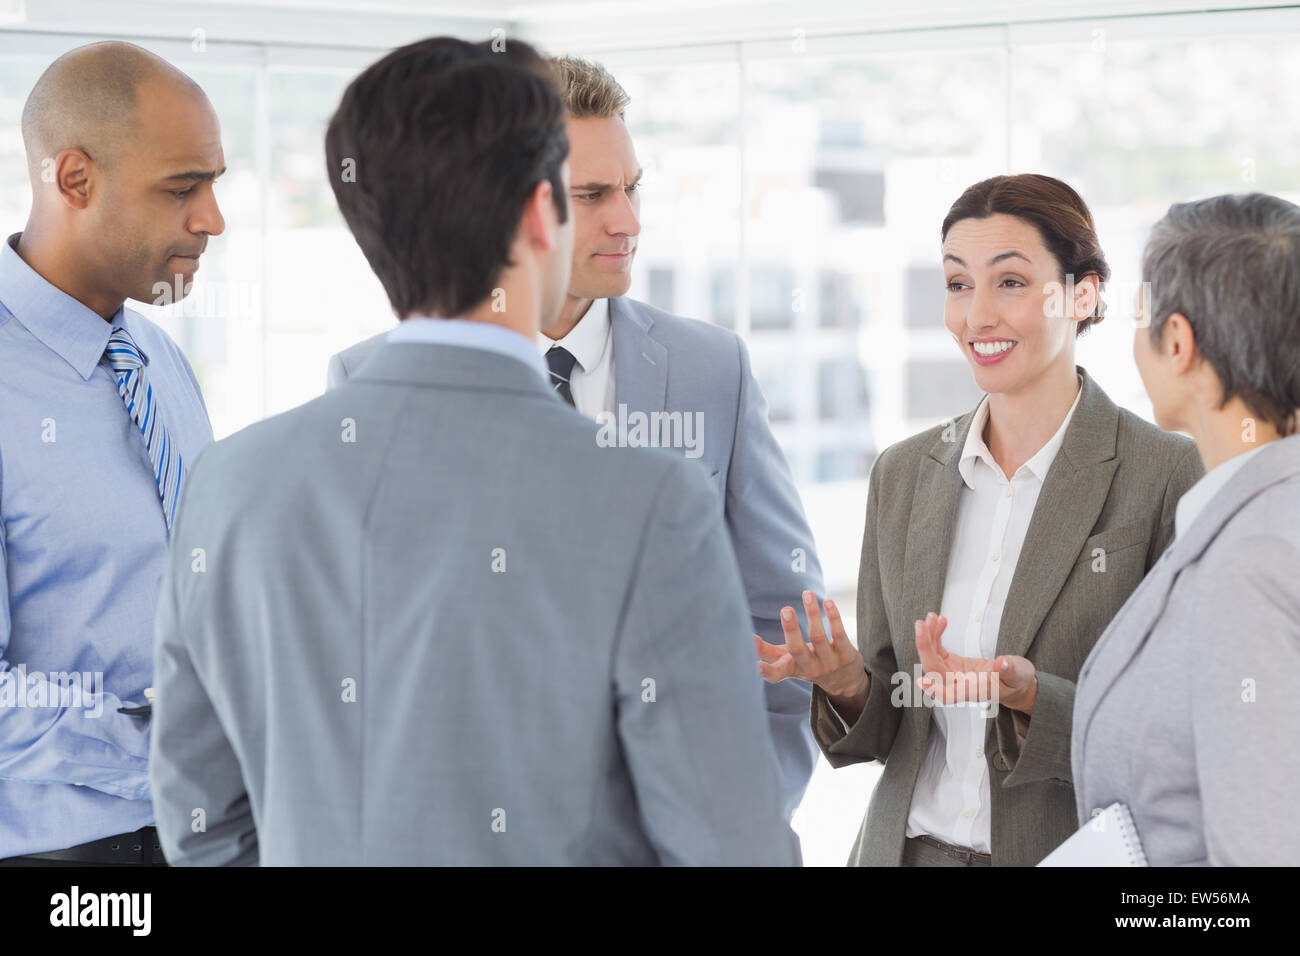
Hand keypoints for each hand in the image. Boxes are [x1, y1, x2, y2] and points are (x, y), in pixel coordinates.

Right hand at [754, 590, 866, 702]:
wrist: (845, 683)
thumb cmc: (809, 665)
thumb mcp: (789, 662)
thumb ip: (768, 652)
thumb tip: (747, 638)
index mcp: (792, 669)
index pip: (776, 674)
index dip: (765, 671)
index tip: (755, 664)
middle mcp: (810, 668)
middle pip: (798, 650)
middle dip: (791, 629)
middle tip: (785, 609)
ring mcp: (829, 663)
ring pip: (819, 637)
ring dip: (813, 614)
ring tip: (807, 594)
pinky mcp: (847, 655)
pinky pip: (839, 634)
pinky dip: (833, 617)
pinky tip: (827, 602)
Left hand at [913, 612, 1036, 713]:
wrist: (1013, 681)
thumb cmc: (1016, 682)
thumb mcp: (1019, 675)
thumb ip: (1010, 671)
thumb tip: (1003, 663)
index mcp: (972, 691)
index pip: (949, 695)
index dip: (935, 690)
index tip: (922, 681)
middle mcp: (957, 684)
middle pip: (934, 668)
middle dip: (925, 646)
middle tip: (921, 624)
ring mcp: (952, 673)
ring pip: (932, 657)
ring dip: (928, 636)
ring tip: (931, 617)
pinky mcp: (951, 663)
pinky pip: (938, 649)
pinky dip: (936, 635)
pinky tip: (941, 621)